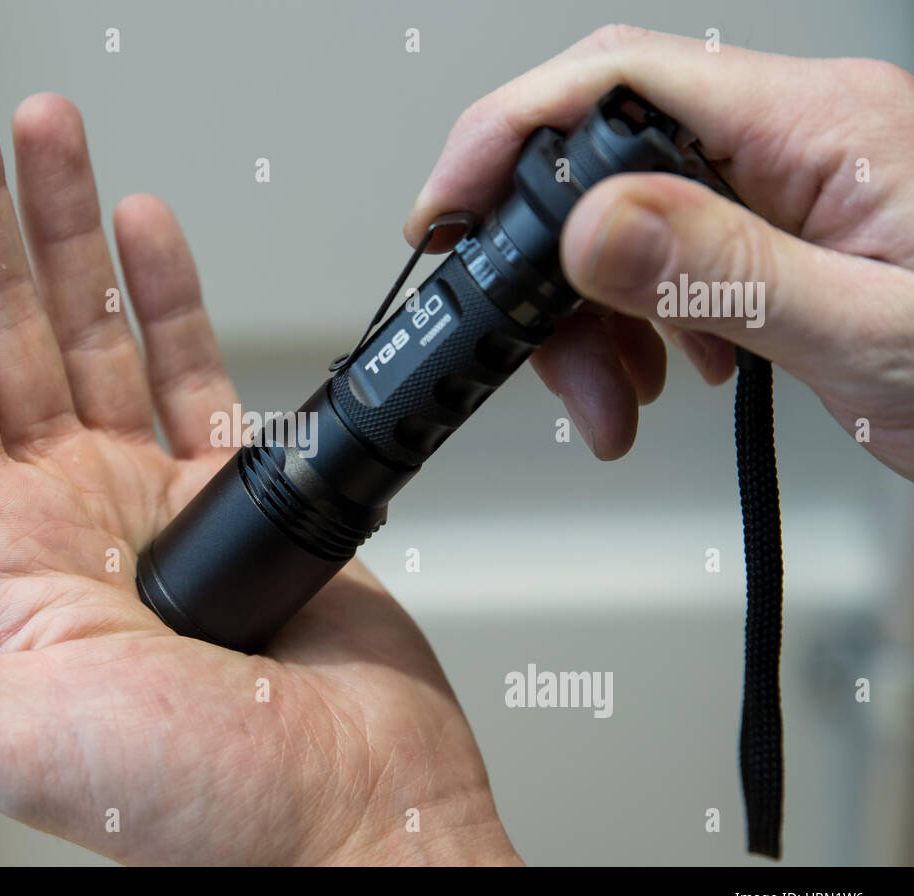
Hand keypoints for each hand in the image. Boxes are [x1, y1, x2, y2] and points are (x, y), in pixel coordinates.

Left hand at [0, 43, 517, 865]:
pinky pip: (191, 367)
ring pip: (95, 327)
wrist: (351, 815)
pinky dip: (168, 293)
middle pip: (3, 325)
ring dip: (64, 222)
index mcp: (4, 561)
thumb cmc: (200, 808)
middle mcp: (71, 514)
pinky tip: (140, 224)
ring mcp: (153, 495)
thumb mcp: (13, 740)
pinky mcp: (239, 490)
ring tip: (38, 123)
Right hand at [409, 25, 913, 480]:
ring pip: (629, 219)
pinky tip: (672, 373)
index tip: (442, 212)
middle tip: (547, 363)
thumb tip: (593, 223)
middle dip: (550, 268)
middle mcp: (796, 141)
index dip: (507, 134)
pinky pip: (672, 257)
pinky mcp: (783, 240)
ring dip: (593, 315)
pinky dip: (641, 324)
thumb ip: (725, 271)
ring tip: (617, 398)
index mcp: (819, 127)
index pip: (618, 79)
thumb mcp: (872, 331)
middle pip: (606, 158)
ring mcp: (788, 189)